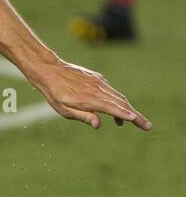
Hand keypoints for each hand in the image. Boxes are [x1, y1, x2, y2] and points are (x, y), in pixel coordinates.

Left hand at [27, 56, 149, 129]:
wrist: (50, 70)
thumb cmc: (54, 93)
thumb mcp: (63, 110)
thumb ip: (82, 116)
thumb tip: (98, 125)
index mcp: (88, 99)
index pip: (111, 108)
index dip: (125, 115)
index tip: (136, 120)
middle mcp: (97, 90)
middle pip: (121, 103)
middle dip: (135, 115)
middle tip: (147, 126)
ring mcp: (99, 83)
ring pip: (118, 97)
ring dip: (129, 109)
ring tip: (136, 120)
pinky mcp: (98, 78)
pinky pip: (112, 91)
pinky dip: (119, 100)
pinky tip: (119, 109)